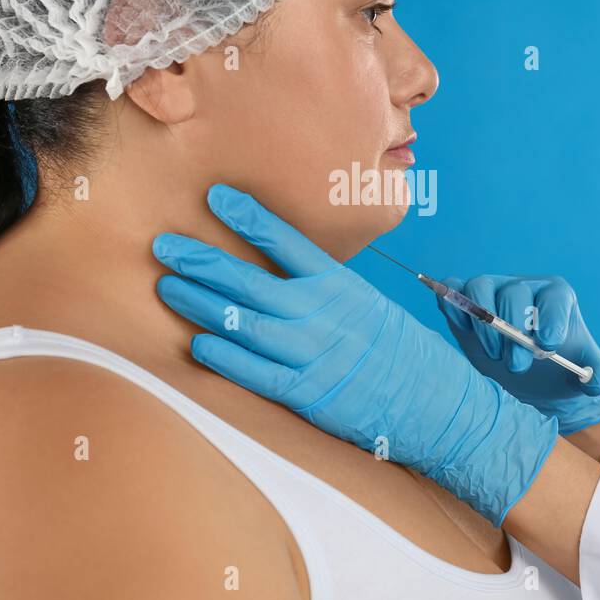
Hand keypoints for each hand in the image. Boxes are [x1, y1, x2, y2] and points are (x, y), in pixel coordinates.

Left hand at [150, 184, 558, 526]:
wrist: (435, 403)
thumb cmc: (396, 350)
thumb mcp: (365, 303)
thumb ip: (321, 287)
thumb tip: (276, 266)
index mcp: (340, 285)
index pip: (288, 242)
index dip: (249, 218)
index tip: (215, 197)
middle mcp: (324, 314)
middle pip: (252, 281)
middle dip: (204, 261)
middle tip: (164, 245)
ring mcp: (314, 355)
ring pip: (246, 324)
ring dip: (202, 304)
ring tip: (168, 286)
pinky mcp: (308, 394)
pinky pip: (257, 372)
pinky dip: (226, 356)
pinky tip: (198, 343)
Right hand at [436, 275, 599, 433]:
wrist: (530, 374)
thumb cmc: (559, 366)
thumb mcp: (585, 370)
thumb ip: (597, 375)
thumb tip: (592, 381)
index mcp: (556, 296)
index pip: (553, 296)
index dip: (550, 318)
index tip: (548, 347)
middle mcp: (523, 287)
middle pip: (514, 293)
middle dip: (515, 331)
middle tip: (518, 366)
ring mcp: (492, 291)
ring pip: (480, 288)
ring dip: (484, 323)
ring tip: (495, 355)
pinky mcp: (465, 301)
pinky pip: (453, 289)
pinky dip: (453, 304)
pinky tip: (464, 331)